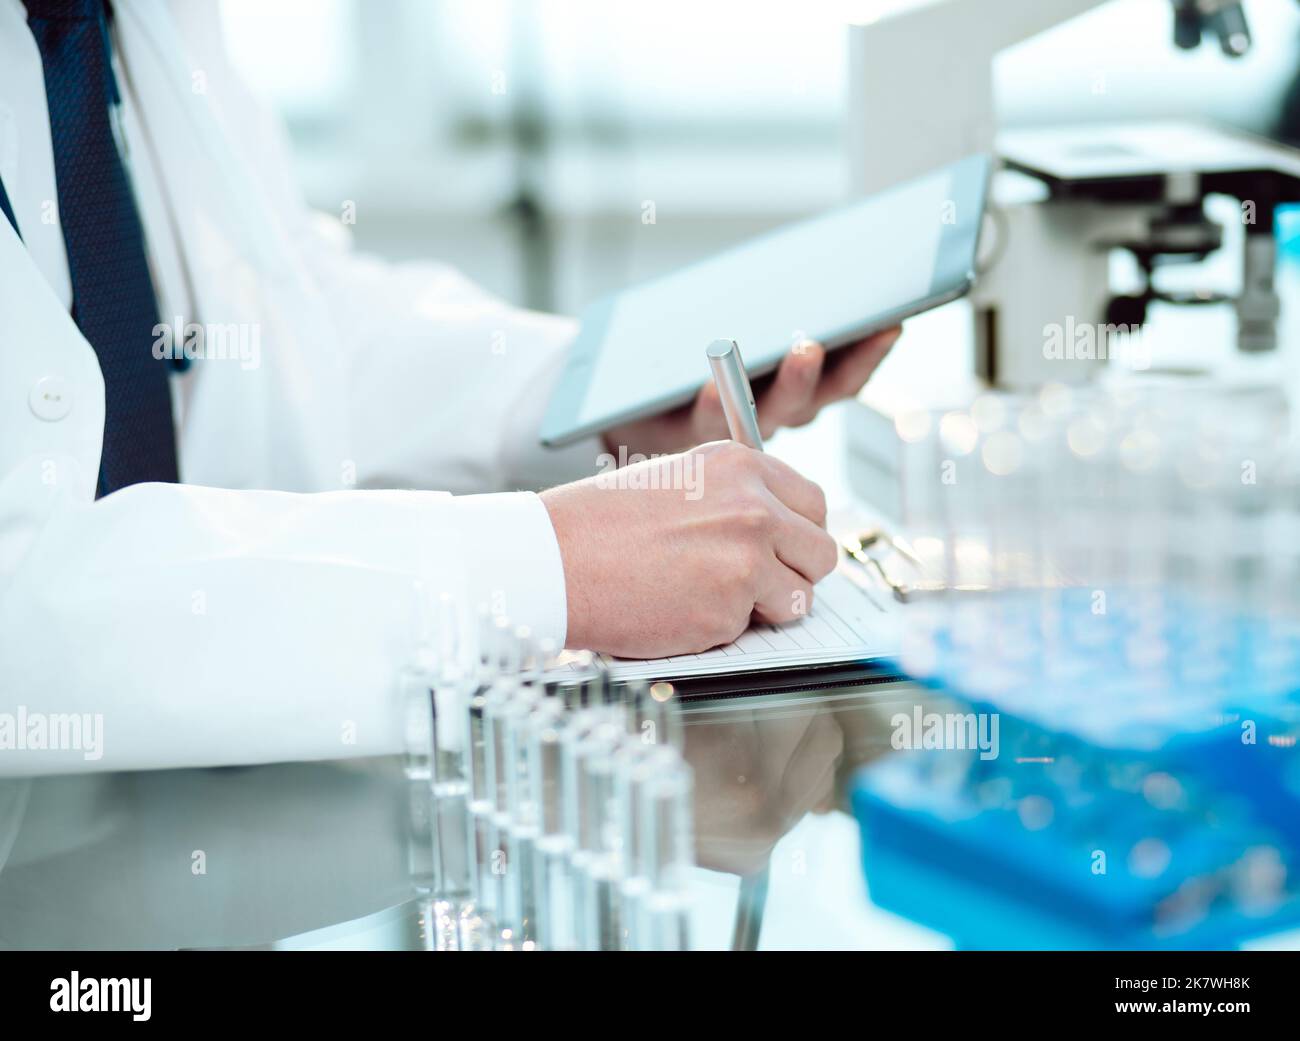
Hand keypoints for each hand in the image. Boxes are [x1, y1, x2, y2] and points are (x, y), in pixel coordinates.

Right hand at [540, 441, 837, 657]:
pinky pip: (754, 629)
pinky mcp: (730, 605)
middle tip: (754, 583)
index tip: (780, 550)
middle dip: (794, 574)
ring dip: (766, 608)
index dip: (797, 535)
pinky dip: (724, 630)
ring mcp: (747, 557)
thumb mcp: (679, 483)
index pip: (812, 504)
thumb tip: (779, 533)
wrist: (556, 559)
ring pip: (800, 597)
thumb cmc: (601, 526)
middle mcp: (754, 506)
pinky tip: (681, 609)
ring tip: (710, 597)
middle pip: (821, 552)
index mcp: (741, 466)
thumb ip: (734, 500)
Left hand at [603, 327, 901, 457]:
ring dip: (790, 384)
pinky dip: (712, 404)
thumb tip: (820, 262)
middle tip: (845, 337)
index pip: (847, 374)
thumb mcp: (739, 325)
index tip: (893, 321)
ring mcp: (732, 429)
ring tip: (804, 348)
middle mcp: (772, 414)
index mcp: (794, 388)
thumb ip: (777, 307)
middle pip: (816, 398)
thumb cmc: (691, 362)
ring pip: (768, 415)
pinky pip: (703, 425)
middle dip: (836, 368)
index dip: (872, 352)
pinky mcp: (685, 436)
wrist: (627, 405)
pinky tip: (713, 383)